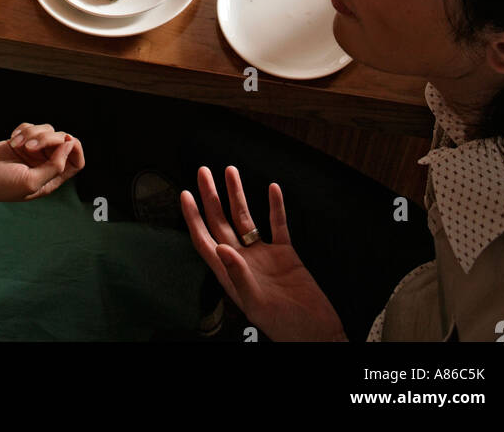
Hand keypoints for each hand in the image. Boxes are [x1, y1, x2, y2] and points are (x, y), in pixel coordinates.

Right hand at [0, 123, 84, 206]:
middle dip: (47, 138)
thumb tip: (70, 145)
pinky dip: (23, 129)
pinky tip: (11, 138)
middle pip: (62, 142)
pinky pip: (32, 126)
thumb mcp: (31, 181)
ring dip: (32, 133)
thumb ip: (55, 166)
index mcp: (51, 180)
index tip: (63, 142)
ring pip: (47, 130)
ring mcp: (32, 153)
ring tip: (16, 143)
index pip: (76, 162)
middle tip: (29, 147)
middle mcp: (44, 165)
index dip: (74, 148)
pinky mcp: (20, 141)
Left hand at [181, 167, 346, 341]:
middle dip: (211, 197)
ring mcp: (264, 256)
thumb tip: (220, 248)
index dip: (193, 218)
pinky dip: (275, 207)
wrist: (318, 333)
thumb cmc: (286, 328)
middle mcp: (244, 261)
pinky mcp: (286, 254)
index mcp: (231, 275)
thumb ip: (238, 276)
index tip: (185, 194)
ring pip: (246, 219)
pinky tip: (272, 189)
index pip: (205, 240)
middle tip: (203, 172)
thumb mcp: (257, 305)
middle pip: (221, 223)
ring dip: (238, 195)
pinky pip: (278, 225)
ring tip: (230, 171)